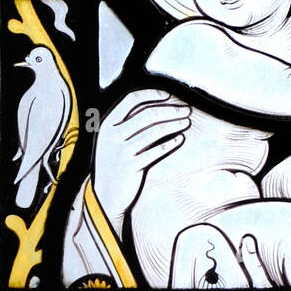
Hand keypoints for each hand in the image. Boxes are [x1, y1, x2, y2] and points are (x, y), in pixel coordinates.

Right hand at [92, 89, 189, 234]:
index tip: (169, 95)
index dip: (152, 95)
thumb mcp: (111, 140)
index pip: (131, 100)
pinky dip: (171, 143)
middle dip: (171, 109)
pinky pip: (157, 151)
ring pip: (155, 130)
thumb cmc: (113, 162)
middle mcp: (113, 135)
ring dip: (174, 124)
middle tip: (186, 109)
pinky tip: (181, 139)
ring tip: (186, 122)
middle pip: (148, 114)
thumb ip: (126, 123)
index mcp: (107, 124)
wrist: (104, 195)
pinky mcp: (132, 167)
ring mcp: (121, 151)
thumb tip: (156, 104)